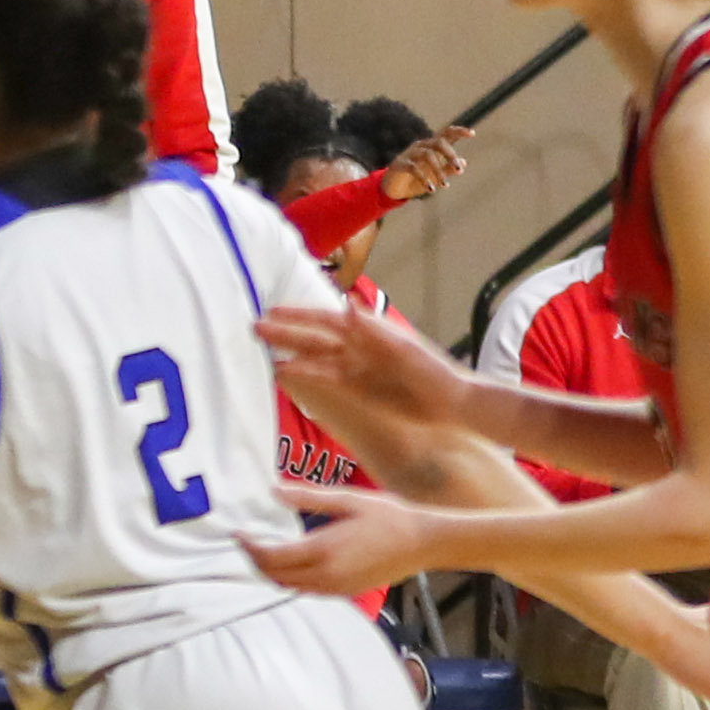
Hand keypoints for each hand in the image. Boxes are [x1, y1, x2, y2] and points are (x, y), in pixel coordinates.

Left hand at [242, 482, 437, 597]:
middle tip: (245, 542)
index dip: (250, 547)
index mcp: (324, 550)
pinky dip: (291, 579)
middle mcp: (327, 575)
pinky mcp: (345, 592)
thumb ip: (307, 497)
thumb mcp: (347, 499)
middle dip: (255, 561)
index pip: (273, 557)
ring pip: (290, 587)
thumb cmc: (389, 517)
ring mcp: (337, 588)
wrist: (423, 543)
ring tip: (262, 550)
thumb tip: (274, 490)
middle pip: (276, 576)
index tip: (238, 534)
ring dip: (271, 573)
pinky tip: (290, 561)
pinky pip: (307, 590)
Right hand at [259, 298, 477, 437]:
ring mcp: (357, 369)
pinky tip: (286, 374)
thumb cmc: (434, 372)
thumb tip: (345, 305)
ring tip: (262, 352)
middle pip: (315, 338)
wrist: (455, 403)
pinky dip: (305, 376)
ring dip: (291, 354)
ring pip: (316, 358)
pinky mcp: (359, 390)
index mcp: (369, 332)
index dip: (298, 316)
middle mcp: (358, 348)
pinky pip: (326, 380)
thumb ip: (374, 329)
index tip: (271, 311)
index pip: (326, 321)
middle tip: (255, 328)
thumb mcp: (405, 349)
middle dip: (286, 332)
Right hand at [380, 123, 473, 202]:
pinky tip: (431, 190)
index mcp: (432, 147)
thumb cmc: (417, 180)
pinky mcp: (400, 163)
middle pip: (438, 142)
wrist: (394, 189)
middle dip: (450, 155)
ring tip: (445, 186)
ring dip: (439, 171)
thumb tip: (463, 163)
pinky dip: (424, 179)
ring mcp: (409, 154)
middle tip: (459, 170)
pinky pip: (414, 168)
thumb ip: (448, 169)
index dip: (459, 132)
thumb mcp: (436, 177)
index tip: (472, 134)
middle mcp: (421, 146)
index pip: (446, 134)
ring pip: (427, 155)